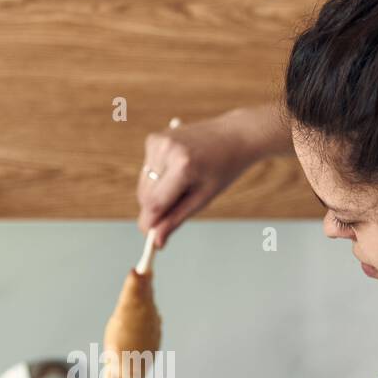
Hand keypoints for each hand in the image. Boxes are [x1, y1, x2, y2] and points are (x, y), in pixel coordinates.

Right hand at [136, 109, 267, 248]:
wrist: (233, 135)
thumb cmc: (222, 170)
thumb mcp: (203, 198)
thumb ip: (176, 219)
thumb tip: (156, 242)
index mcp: (182, 166)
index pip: (154, 204)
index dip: (150, 224)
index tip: (151, 240)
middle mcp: (166, 150)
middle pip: (145, 196)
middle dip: (154, 210)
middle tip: (175, 211)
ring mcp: (158, 142)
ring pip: (144, 185)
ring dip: (156, 193)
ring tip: (184, 184)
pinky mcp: (153, 139)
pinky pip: (146, 171)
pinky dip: (157, 178)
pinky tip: (178, 169)